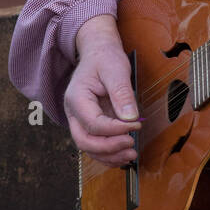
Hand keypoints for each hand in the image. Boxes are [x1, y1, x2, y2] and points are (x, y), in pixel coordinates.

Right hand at [64, 17, 139, 166]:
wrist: (98, 53)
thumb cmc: (105, 58)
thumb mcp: (116, 70)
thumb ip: (122, 94)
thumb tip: (131, 118)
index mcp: (76, 98)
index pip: (93, 123)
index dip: (115, 129)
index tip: (136, 125)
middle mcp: (73, 112)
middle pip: (85, 141)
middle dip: (109, 148)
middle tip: (131, 146)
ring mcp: (79, 120)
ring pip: (88, 147)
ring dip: (109, 156)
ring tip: (131, 155)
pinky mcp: (89, 124)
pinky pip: (95, 144)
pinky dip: (109, 153)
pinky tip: (124, 153)